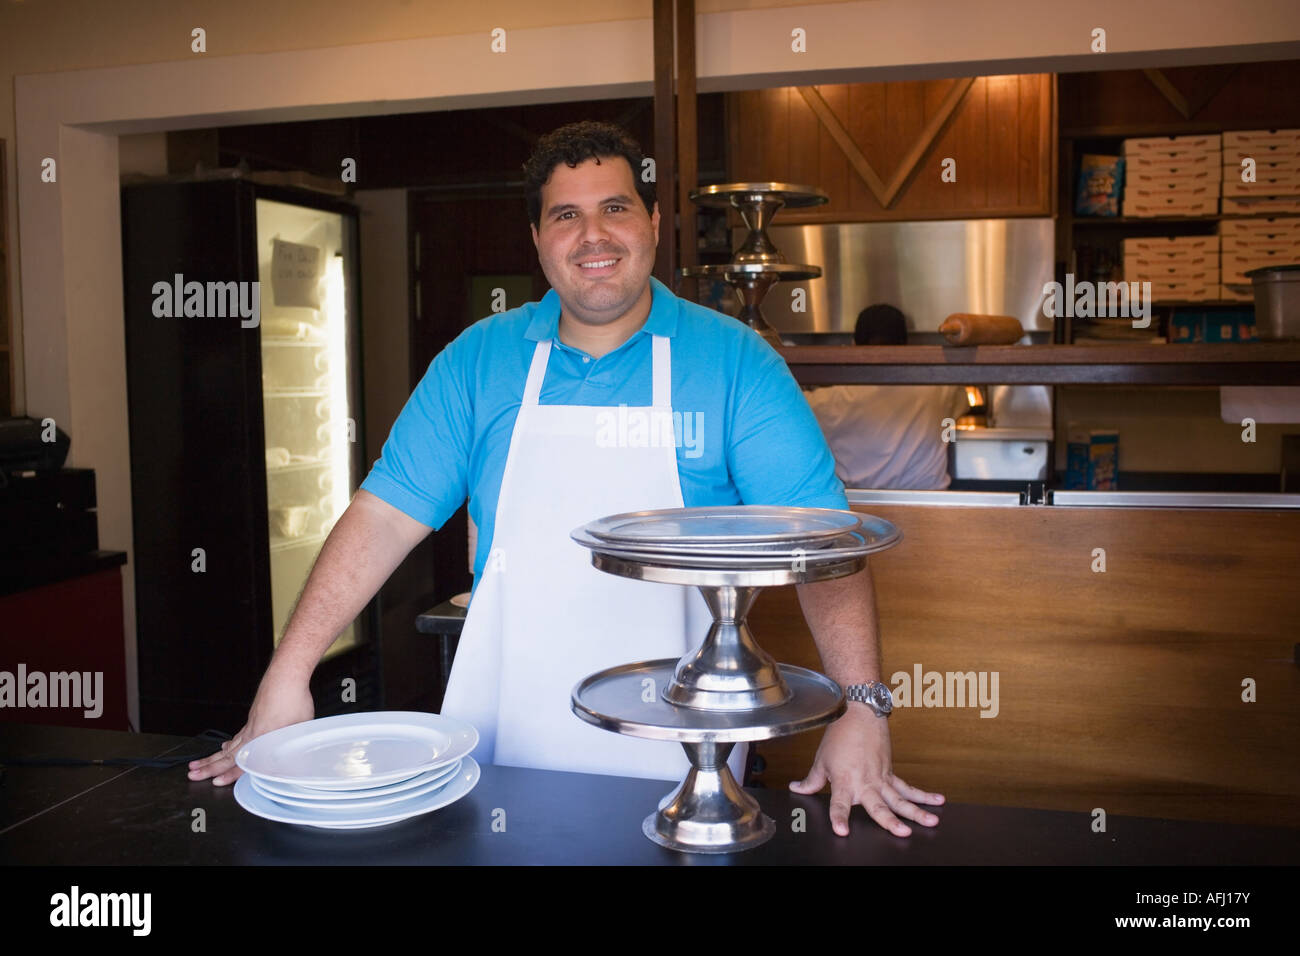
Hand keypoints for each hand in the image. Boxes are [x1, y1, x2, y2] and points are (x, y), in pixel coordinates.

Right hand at [187, 666, 314, 785]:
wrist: (286, 674)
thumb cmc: (294, 698)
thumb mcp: (300, 728)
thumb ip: (294, 747)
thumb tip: (295, 762)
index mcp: (261, 738)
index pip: (242, 762)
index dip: (229, 774)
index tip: (215, 782)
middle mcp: (252, 732)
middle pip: (227, 755)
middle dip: (208, 767)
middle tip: (192, 775)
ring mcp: (250, 723)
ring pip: (228, 745)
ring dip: (212, 757)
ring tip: (196, 765)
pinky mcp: (253, 716)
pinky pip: (237, 735)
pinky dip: (228, 744)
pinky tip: (224, 747)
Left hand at [789, 704, 943, 836]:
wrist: (859, 712)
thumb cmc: (839, 735)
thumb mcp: (821, 760)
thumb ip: (812, 781)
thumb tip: (797, 789)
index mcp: (844, 781)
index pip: (839, 804)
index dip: (839, 818)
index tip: (842, 831)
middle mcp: (865, 782)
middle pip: (879, 805)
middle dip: (890, 821)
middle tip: (902, 832)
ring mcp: (880, 778)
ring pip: (900, 799)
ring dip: (917, 811)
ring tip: (931, 822)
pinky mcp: (890, 772)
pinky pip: (908, 787)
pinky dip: (923, 795)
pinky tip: (938, 801)